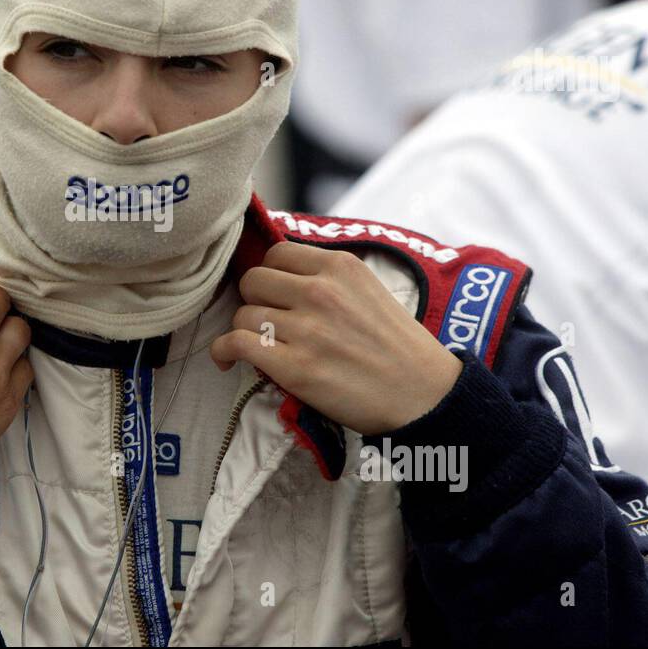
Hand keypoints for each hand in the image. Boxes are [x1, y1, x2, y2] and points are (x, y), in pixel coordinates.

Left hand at [209, 242, 462, 435]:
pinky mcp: (295, 367)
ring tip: (258, 346)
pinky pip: (236, 344)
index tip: (274, 294)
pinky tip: (227, 360)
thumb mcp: (368, 290)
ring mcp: (306, 329)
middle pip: (253, 281)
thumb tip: (281, 276)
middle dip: (255, 301)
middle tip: (268, 322)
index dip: (270, 275)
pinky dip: (224, 352)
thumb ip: (327, 278)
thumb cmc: (397, 346)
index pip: (277, 254)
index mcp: (340, 267)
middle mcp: (320, 292)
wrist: (424, 394)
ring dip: (244, 330)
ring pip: (243, 314)